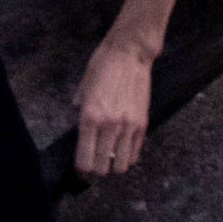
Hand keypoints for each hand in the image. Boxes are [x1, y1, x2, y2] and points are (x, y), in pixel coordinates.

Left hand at [76, 33, 156, 178]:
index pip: (84, 159)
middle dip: (98, 169)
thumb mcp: (83, 87)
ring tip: (112, 158)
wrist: (129, 53)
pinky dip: (129, 156)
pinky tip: (124, 149)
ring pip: (122, 165)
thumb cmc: (102, 65)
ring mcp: (127, 126)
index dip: (82, 168)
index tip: (82, 167)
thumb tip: (80, 125)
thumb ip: (80, 109)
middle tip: (96, 162)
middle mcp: (108, 126)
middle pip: (102, 166)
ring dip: (115, 165)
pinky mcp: (142, 123)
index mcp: (89, 117)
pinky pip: (136, 152)